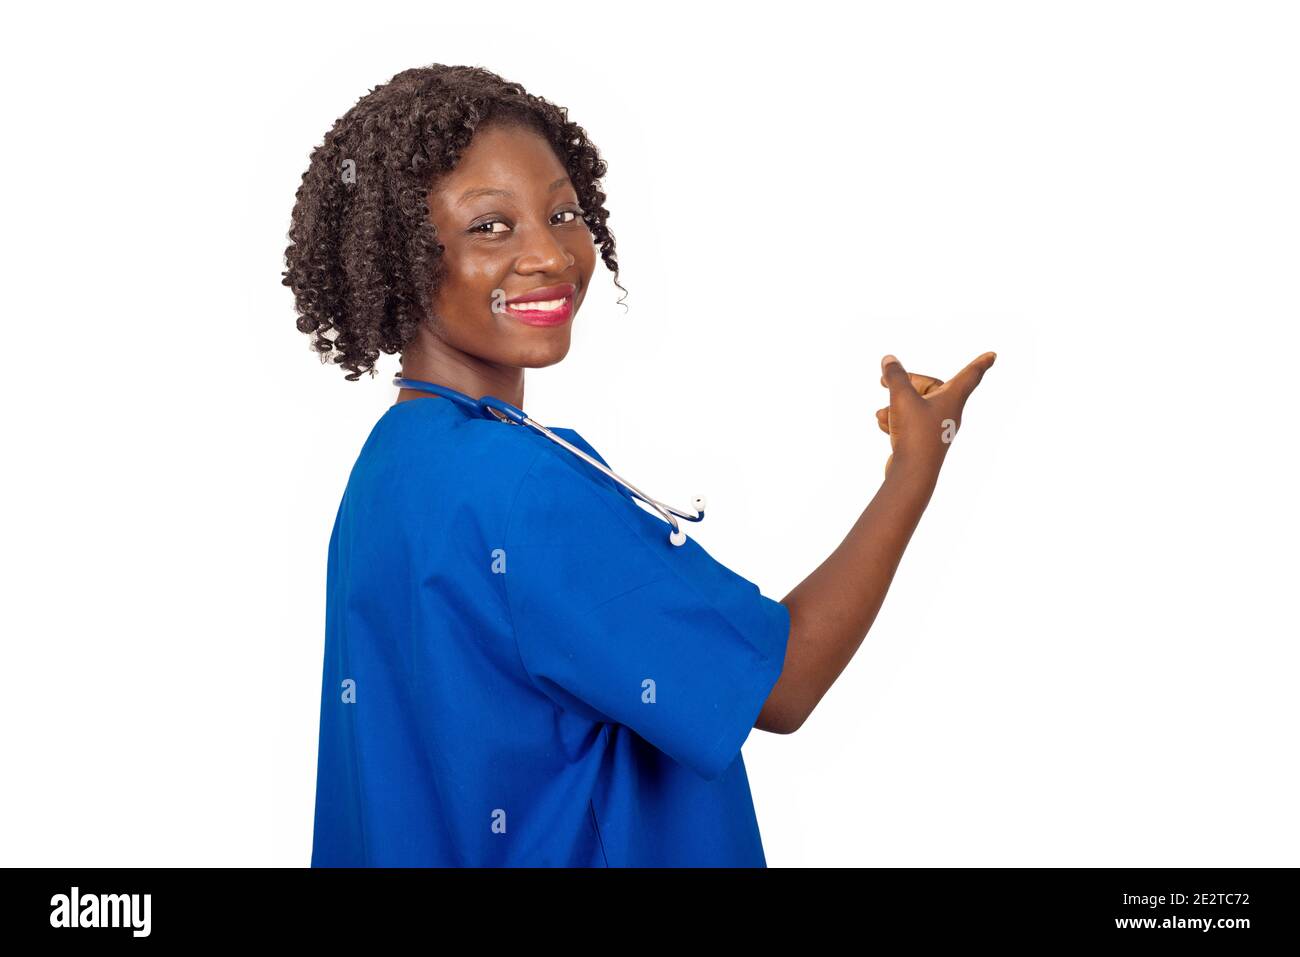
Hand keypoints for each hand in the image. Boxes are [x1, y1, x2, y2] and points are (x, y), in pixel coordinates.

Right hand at [875, 351, 996, 474]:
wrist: (912, 473)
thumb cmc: (914, 433)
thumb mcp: (902, 398)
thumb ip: (895, 376)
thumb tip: (890, 360)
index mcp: (953, 398)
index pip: (970, 375)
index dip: (980, 363)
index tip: (993, 355)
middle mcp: (948, 412)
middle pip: (929, 387)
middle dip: (906, 383)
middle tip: (883, 380)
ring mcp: (936, 427)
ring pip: (915, 406)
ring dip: (895, 406)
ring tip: (882, 413)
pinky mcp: (923, 440)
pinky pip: (910, 422)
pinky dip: (896, 420)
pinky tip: (883, 424)